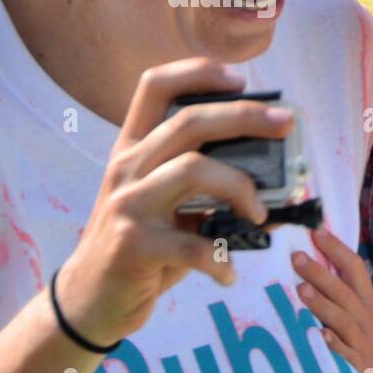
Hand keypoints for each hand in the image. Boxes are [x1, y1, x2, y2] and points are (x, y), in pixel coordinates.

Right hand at [55, 59, 295, 345]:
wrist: (86, 299)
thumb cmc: (138, 247)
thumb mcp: (165, 210)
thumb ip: (208, 192)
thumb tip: (278, 190)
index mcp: (133, 149)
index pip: (155, 87)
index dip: (198, 72)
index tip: (241, 80)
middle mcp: (127, 168)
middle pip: (189, 121)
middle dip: (245, 116)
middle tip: (285, 123)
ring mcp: (127, 204)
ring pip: (193, 169)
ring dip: (240, 187)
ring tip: (258, 214)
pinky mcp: (133, 245)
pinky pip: (192, 245)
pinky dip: (221, 260)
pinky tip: (228, 272)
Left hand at [292, 225, 372, 372]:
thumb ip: (355, 295)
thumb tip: (328, 272)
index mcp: (371, 302)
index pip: (354, 268)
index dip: (336, 249)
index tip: (316, 231)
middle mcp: (366, 318)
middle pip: (342, 290)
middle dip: (319, 273)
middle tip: (295, 256)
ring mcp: (364, 342)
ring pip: (342, 320)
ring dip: (322, 305)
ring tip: (301, 290)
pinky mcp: (363, 366)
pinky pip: (347, 355)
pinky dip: (335, 345)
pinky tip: (321, 337)